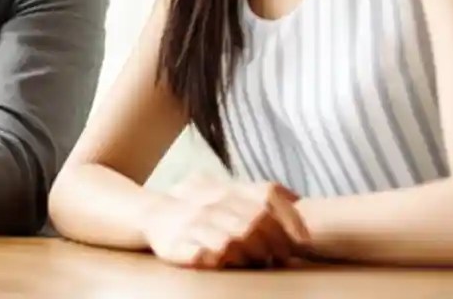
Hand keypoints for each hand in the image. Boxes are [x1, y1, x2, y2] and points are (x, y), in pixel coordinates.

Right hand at [142, 173, 310, 269]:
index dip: (290, 217)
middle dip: (274, 244)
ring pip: (233, 241)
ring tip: (254, 261)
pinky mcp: (177, 245)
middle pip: (255, 222)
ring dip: (250, 256)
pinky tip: (223, 263)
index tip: (302, 241)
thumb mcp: (226, 189)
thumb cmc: (199, 206)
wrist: (151, 211)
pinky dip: (217, 261)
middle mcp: (212, 203)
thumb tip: (297, 198)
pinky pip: (203, 256)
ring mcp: (194, 224)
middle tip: (278, 257)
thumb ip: (258, 192)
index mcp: (227, 188)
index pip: (266, 194)